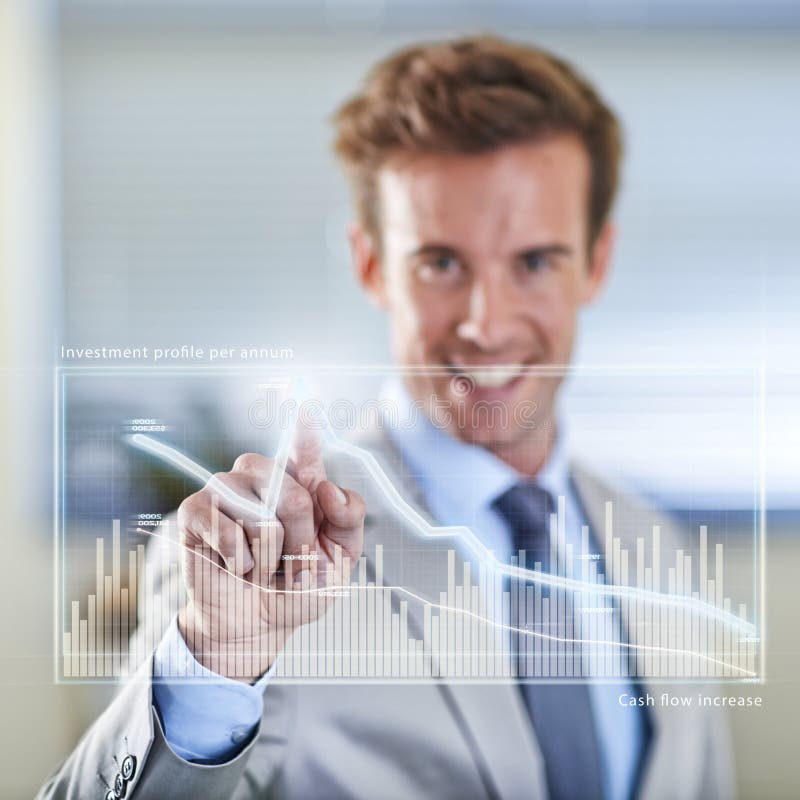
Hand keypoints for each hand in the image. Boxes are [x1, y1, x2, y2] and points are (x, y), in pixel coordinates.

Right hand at [175, 426, 364, 680]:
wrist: (257, 625)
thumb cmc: (298, 586)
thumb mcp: (340, 559)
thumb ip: (347, 520)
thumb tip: (329, 486)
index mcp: (302, 481)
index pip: (305, 443)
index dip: (306, 424)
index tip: (306, 401)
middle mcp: (263, 475)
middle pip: (294, 494)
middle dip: (300, 542)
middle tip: (293, 562)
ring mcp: (226, 487)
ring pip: (261, 517)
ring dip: (269, 557)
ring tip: (263, 567)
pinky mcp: (195, 510)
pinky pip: (226, 530)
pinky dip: (239, 561)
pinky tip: (236, 567)